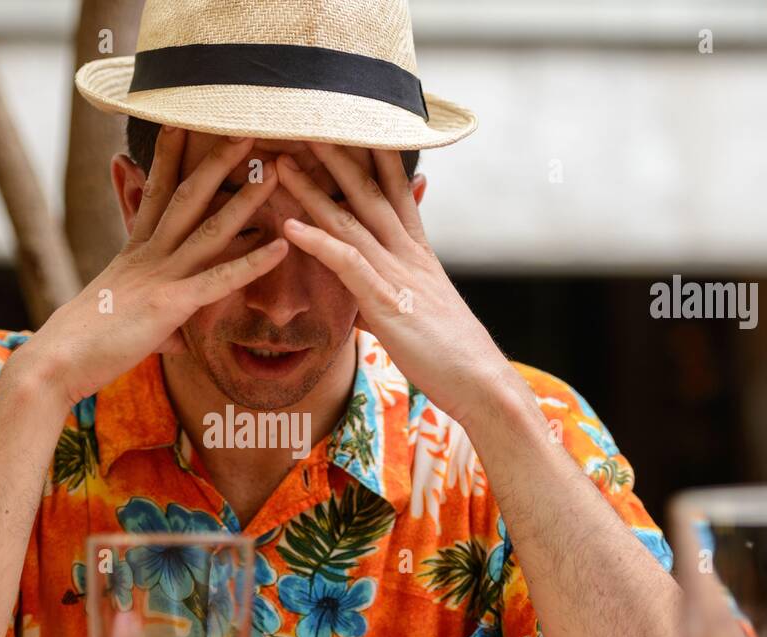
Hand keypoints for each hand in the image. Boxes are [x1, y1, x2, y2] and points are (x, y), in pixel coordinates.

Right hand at [16, 129, 288, 406]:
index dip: (166, 157)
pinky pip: (218, 280)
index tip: (178, 122)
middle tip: (242, 129)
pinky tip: (280, 248)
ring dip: (242, 200)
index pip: (152, 194)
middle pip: (184, 196)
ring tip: (272, 173)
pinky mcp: (169, 305)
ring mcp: (158, 277)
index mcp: (132, 255)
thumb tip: (172, 338)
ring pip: (208, 230)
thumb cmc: (82, 348)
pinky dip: (251, 263)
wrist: (53, 363)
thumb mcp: (121, 324)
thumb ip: (156, 323)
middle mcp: (146, 257)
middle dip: (214, 161)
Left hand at [275, 144, 502, 424]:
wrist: (483, 383)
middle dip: (337, 156)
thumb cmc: (450, 357)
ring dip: (313, 190)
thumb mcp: (416, 320)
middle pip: (369, 192)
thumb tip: (366, 309)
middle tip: (306, 122)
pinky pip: (347, 264)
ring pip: (350, 220)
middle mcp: (409, 255)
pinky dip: (318, 242)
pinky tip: (290, 227)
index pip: (397, 190)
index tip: (354, 123)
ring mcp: (398, 276)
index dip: (375, 156)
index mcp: (418, 253)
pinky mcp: (386, 304)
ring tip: (282, 163)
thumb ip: (387, 304)